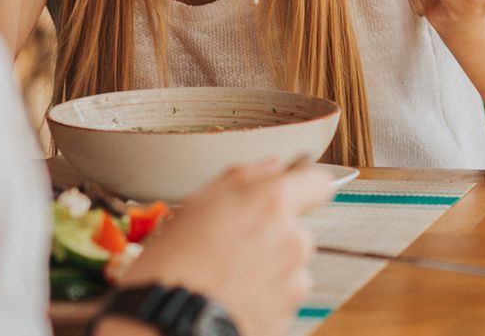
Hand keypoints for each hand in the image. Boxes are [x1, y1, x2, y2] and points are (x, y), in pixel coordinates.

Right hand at [118, 159, 332, 335]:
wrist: (166, 326)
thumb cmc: (172, 265)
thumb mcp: (195, 205)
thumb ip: (242, 179)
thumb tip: (273, 166)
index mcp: (271, 204)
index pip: (318, 181)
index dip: (304, 184)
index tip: (291, 189)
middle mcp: (292, 239)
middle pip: (297, 228)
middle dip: (272, 234)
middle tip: (231, 245)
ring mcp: (294, 281)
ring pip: (289, 265)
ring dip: (267, 267)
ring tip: (226, 277)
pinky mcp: (288, 315)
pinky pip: (281, 297)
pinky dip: (262, 297)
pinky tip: (231, 297)